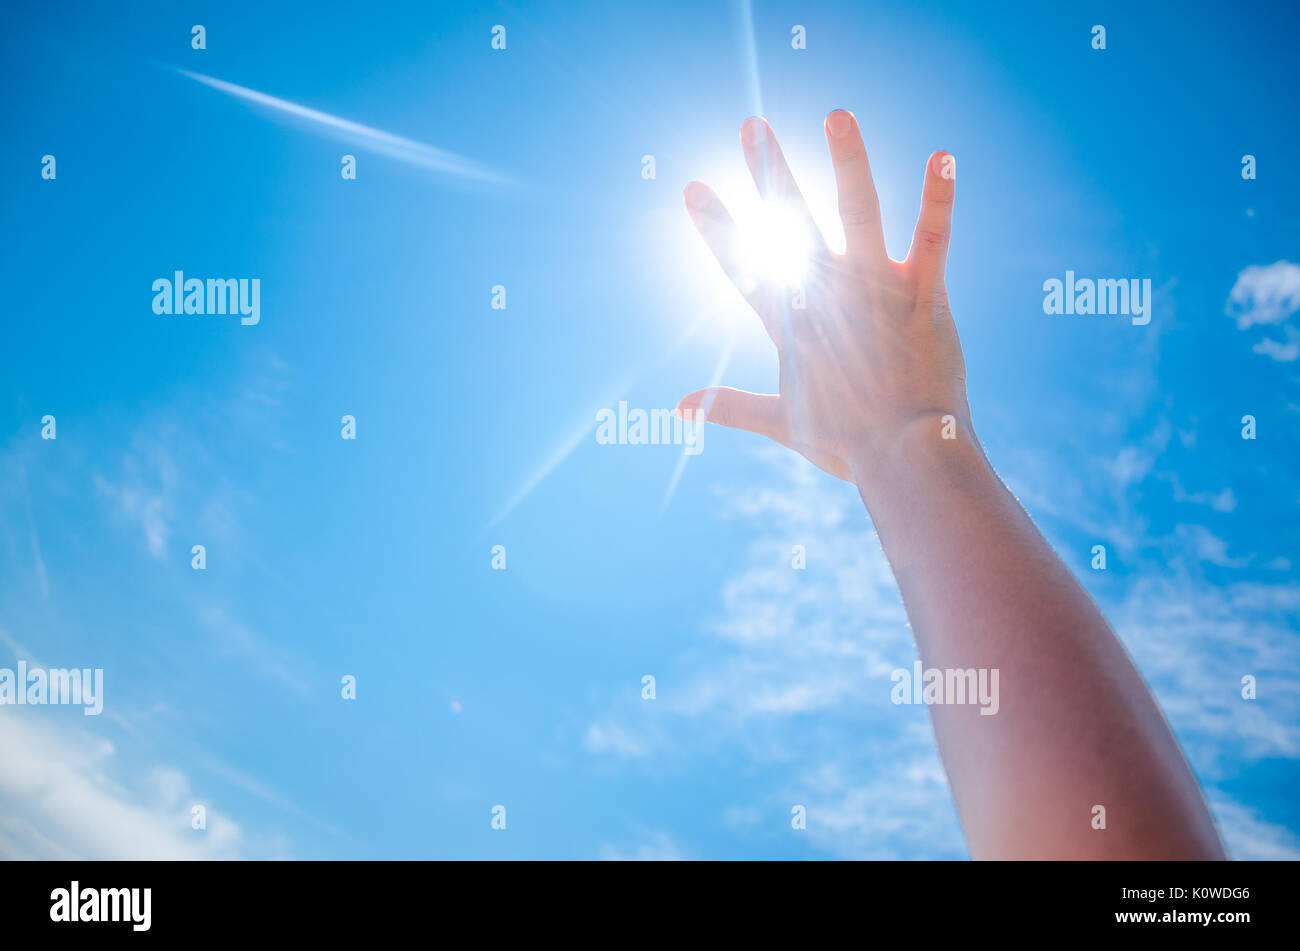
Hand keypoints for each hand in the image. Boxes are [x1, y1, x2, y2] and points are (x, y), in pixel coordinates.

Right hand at [676, 112, 973, 490]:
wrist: (907, 461)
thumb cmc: (847, 445)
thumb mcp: (782, 422)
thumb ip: (730, 407)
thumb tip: (678, 408)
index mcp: (793, 326)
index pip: (745, 267)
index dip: (718, 228)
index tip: (692, 187)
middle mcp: (829, 298)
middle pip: (792, 226)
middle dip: (770, 174)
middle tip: (751, 126)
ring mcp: (877, 294)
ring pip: (860, 217)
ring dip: (849, 163)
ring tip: (838, 114)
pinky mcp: (924, 298)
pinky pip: (932, 241)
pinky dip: (938, 200)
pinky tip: (942, 156)